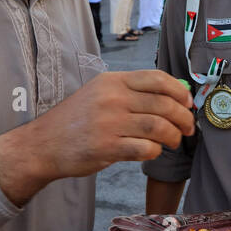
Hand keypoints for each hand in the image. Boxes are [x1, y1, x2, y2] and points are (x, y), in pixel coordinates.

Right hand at [0, 70, 194, 204]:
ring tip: (174, 142)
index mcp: (112, 81)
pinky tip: (152, 151)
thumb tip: (174, 96)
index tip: (188, 104)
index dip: (180, 92)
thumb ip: (131, 93)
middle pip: (164, 104)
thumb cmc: (76, 121)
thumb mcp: (99, 94)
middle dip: (184, 118)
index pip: (158, 79)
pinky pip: (146, 148)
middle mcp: (112, 98)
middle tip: (188, 129)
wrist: (42, 144)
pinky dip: (155, 151)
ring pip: (159, 127)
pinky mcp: (106, 147)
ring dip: (174, 136)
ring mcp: (109, 122)